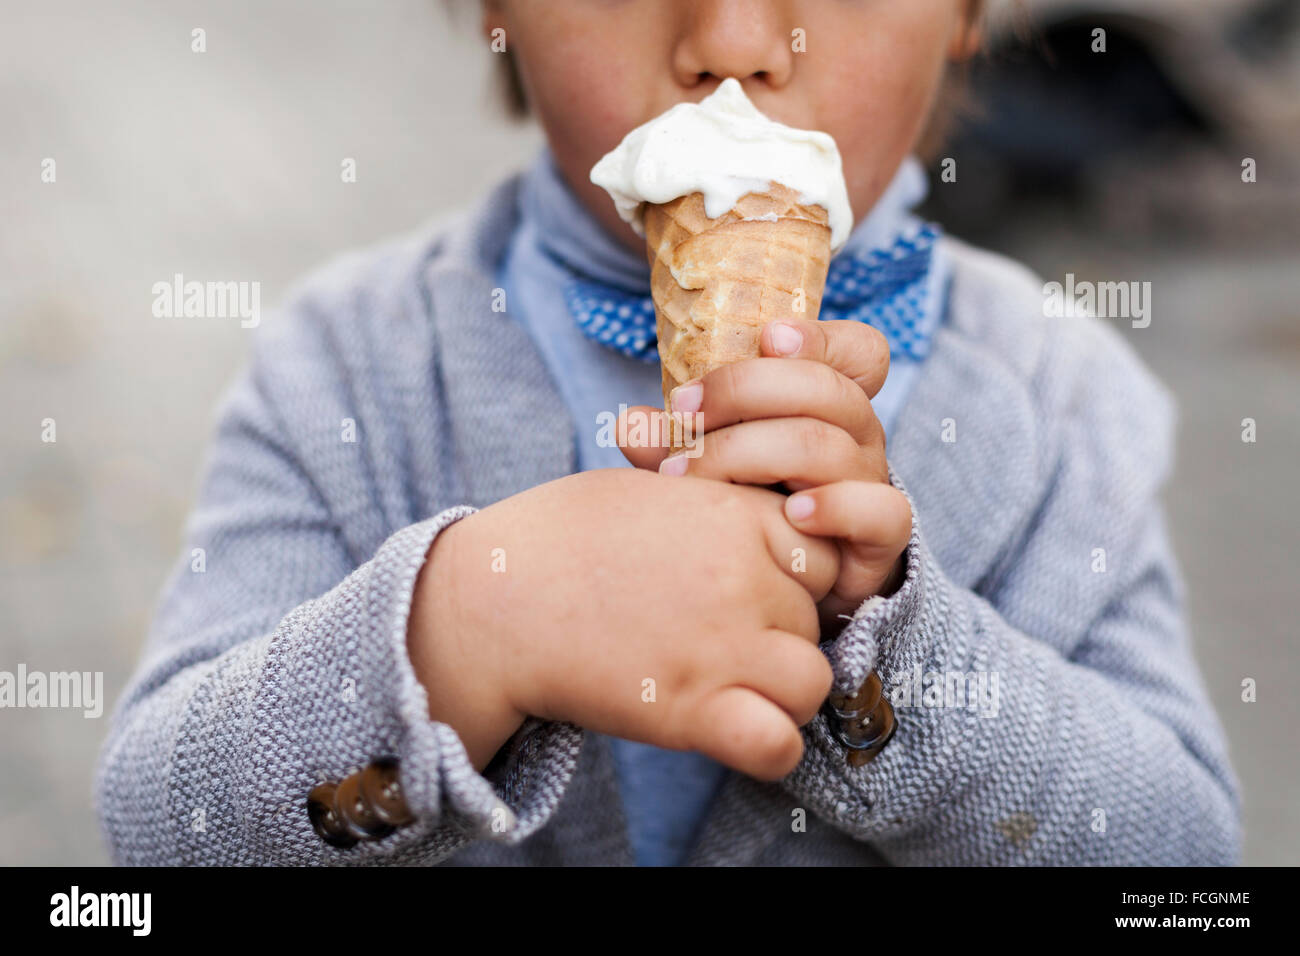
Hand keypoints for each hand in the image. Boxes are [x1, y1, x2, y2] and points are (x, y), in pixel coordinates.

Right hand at [408, 468, 840, 779]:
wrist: (496, 595)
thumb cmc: (564, 534)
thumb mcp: (651, 487)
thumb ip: (718, 500)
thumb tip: (761, 515)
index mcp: (736, 515)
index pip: (825, 553)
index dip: (795, 575)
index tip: (755, 587)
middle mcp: (743, 577)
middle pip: (817, 617)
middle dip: (781, 630)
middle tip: (720, 636)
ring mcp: (721, 644)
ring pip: (812, 680)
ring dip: (782, 689)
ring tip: (732, 684)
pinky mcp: (689, 709)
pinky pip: (778, 743)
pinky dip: (768, 747)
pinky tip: (735, 732)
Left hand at [618, 318, 911, 627]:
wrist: (791, 587)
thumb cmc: (746, 507)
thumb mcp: (707, 463)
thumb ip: (674, 443)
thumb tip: (628, 425)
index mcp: (825, 403)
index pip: (857, 351)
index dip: (819, 336)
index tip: (766, 338)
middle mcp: (856, 435)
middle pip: (827, 389)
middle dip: (744, 390)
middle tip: (683, 414)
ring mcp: (870, 483)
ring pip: (830, 446)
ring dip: (749, 454)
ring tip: (691, 476)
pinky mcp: (879, 538)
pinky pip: (881, 511)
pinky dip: (836, 506)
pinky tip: (792, 515)